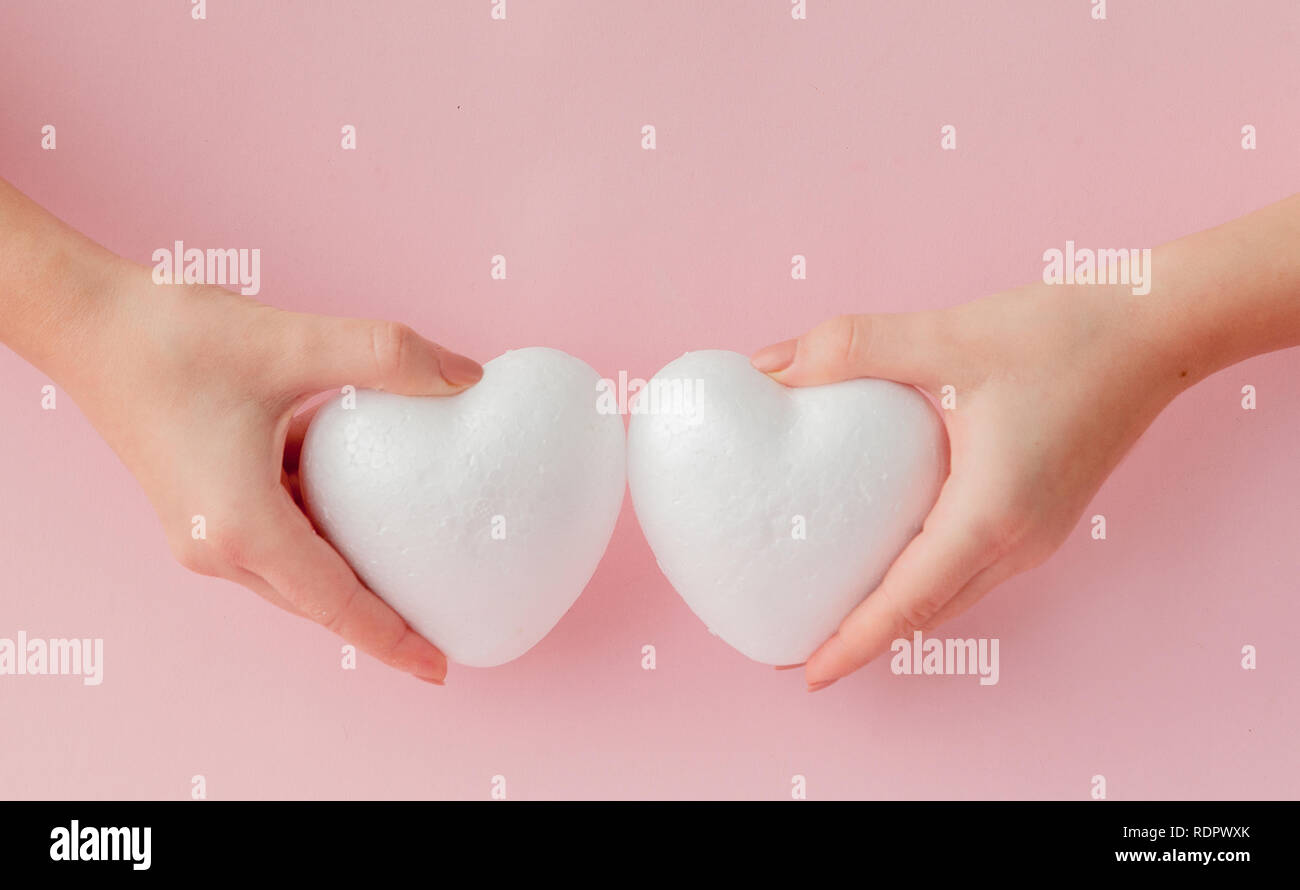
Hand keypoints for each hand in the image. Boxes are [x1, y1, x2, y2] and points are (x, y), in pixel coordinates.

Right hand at [63, 262, 482, 683]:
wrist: (86, 322)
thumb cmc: (173, 336)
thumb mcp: (293, 343)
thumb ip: (388, 357)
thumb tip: (465, 377)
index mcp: (240, 528)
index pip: (336, 605)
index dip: (393, 639)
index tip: (441, 668)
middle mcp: (216, 548)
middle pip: (318, 601)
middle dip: (381, 619)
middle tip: (446, 622)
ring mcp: (202, 534)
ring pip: (296, 573)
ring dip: (350, 574)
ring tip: (415, 567)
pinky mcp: (200, 510)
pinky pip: (274, 539)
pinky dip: (321, 530)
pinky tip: (362, 498)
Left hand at [752, 281, 1190, 690]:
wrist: (1157, 331)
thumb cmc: (1063, 333)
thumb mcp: (948, 336)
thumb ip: (853, 348)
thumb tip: (772, 367)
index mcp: (991, 515)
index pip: (906, 603)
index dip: (851, 643)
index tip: (803, 675)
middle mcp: (1018, 542)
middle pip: (925, 614)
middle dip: (859, 639)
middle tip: (793, 647)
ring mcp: (1035, 535)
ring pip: (950, 596)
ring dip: (892, 614)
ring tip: (832, 610)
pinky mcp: (1039, 516)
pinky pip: (970, 569)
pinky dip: (922, 582)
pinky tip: (889, 556)